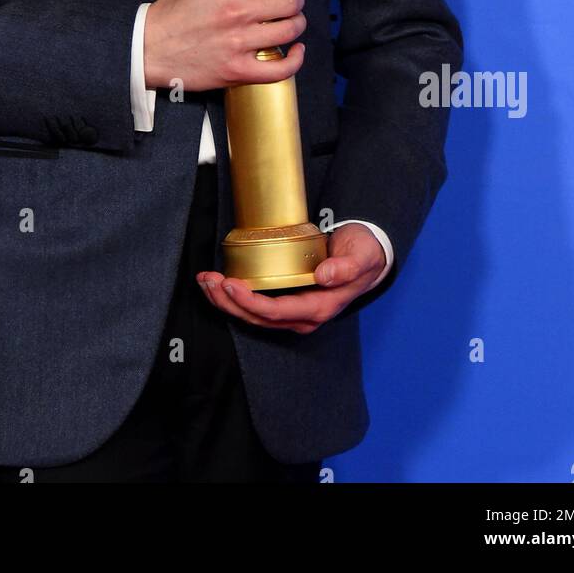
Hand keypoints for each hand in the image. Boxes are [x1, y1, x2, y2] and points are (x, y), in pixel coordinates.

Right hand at [143, 0, 305, 91]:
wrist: (147, 48)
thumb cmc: (171, 18)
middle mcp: (238, 11)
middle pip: (290, 4)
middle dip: (295, 5)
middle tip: (291, 8)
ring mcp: (240, 42)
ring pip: (290, 31)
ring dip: (296, 27)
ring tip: (292, 26)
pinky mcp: (238, 70)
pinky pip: (281, 68)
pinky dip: (296, 60)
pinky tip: (296, 52)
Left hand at [195, 224, 386, 333]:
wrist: (367, 258)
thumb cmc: (363, 255)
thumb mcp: (360, 256)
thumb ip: (346, 267)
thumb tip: (324, 277)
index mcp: (319, 308)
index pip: (278, 312)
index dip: (251, 302)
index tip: (231, 284)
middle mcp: (303, 316)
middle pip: (258, 318)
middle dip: (229, 302)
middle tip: (209, 281)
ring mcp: (293, 311)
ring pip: (253, 316)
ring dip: (226, 301)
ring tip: (206, 282)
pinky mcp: (286, 301)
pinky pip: (255, 306)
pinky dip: (234, 297)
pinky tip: (218, 284)